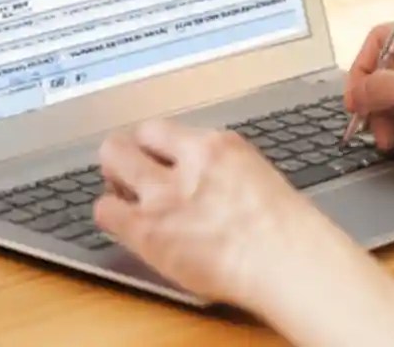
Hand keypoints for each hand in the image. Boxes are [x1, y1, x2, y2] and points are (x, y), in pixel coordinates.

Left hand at [94, 119, 353, 309]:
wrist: (287, 263)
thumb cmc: (286, 235)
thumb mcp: (256, 180)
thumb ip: (221, 172)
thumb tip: (205, 180)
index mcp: (218, 146)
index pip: (164, 129)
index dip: (153, 146)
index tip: (153, 158)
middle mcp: (187, 161)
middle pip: (131, 137)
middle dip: (125, 154)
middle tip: (128, 174)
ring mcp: (165, 194)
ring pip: (113, 159)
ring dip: (114, 178)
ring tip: (122, 196)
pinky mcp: (148, 229)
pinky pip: (106, 210)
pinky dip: (110, 214)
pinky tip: (122, 225)